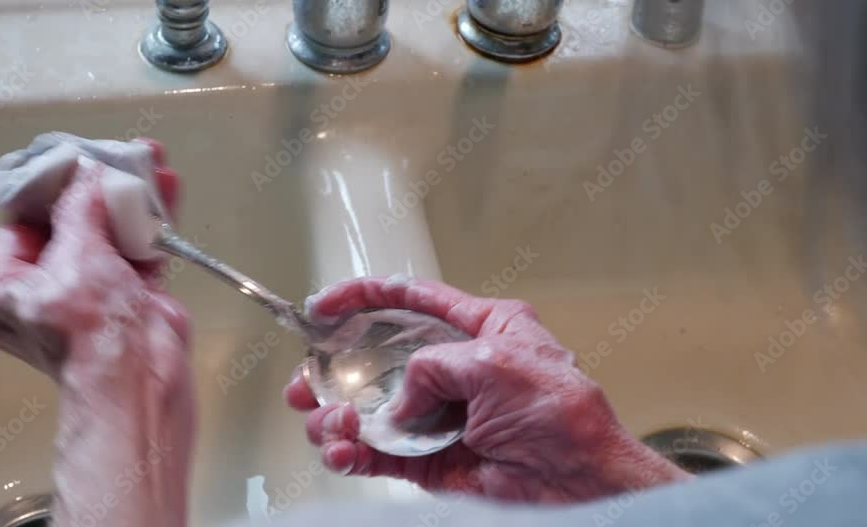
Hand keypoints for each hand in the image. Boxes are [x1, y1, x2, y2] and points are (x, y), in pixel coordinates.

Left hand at [0, 140, 193, 526]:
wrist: (142, 376)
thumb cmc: (91, 336)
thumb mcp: (74, 254)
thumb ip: (80, 207)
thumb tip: (87, 174)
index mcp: (3, 290)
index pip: (19, 222)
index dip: (47, 187)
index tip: (70, 157)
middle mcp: (42, 292)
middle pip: (67, 223)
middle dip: (95, 187)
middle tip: (111, 155)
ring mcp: (87, 294)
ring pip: (106, 232)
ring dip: (129, 198)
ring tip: (148, 161)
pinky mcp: (129, 296)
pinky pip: (136, 248)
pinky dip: (151, 221)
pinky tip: (164, 189)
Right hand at [285, 277, 689, 503]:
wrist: (581, 481)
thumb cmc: (563, 414)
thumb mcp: (494, 363)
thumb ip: (432, 366)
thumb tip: (399, 398)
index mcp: (482, 330)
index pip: (413, 301)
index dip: (365, 298)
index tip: (326, 305)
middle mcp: (458, 370)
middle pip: (380, 361)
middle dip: (337, 372)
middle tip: (308, 383)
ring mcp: (442, 417)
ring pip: (373, 412)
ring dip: (341, 419)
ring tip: (330, 425)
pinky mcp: (434, 460)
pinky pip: (381, 454)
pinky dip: (354, 454)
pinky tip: (342, 452)